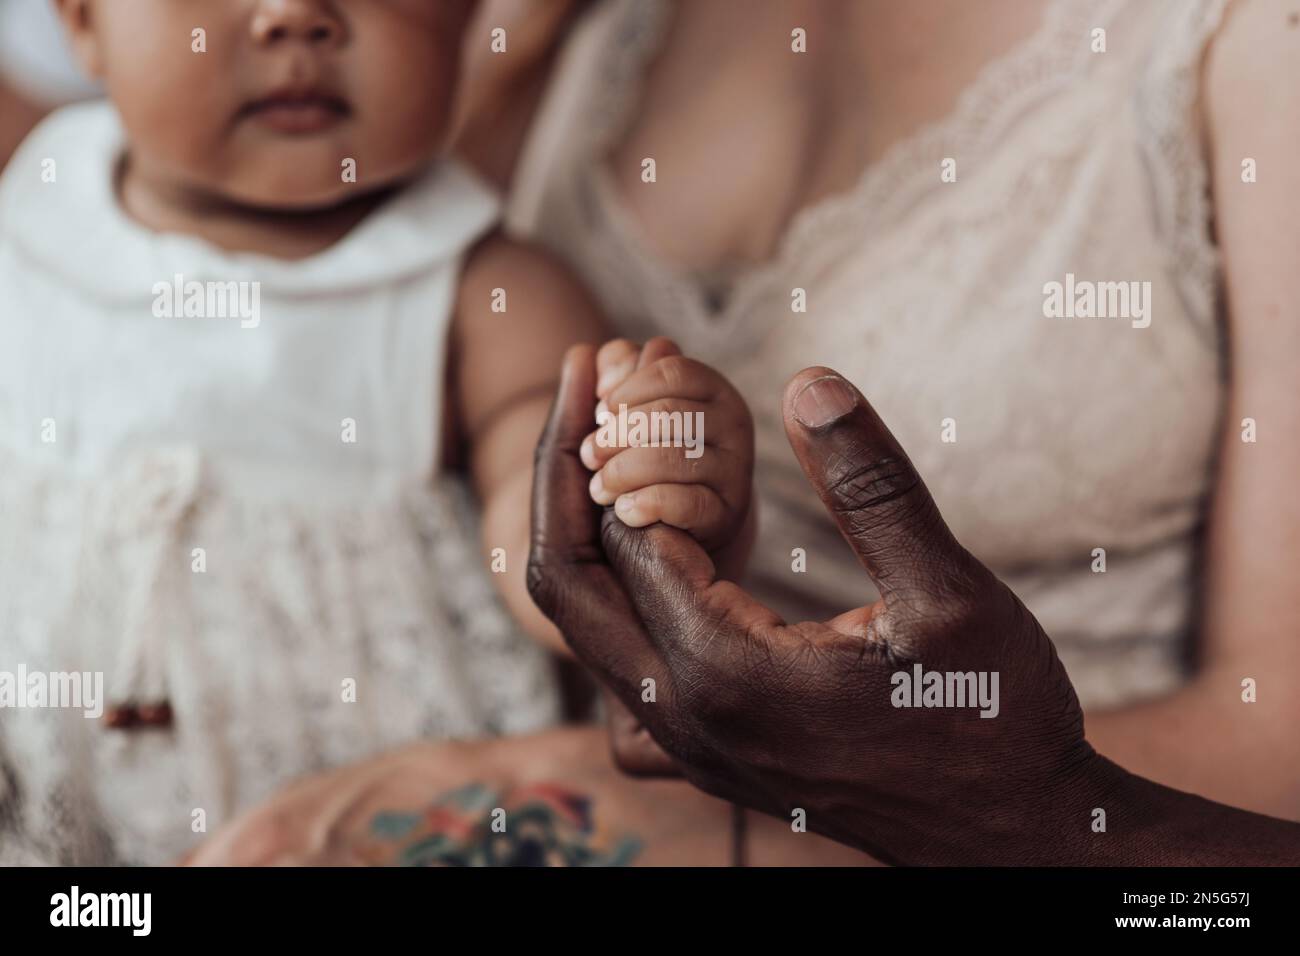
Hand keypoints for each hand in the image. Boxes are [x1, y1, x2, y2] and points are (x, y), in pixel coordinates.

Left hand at [532, 358, 1101, 864]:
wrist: (1009, 837)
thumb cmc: (994, 724)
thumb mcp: (949, 596)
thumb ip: (872, 487)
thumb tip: (807, 383)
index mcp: (726, 672)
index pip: (627, 536)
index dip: (623, 439)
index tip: (638, 360)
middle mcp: (684, 717)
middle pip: (568, 585)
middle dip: (564, 473)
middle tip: (585, 379)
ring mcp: (688, 746)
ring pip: (589, 629)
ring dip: (584, 532)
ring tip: (602, 445)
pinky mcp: (708, 753)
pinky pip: (624, 670)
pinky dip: (616, 596)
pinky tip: (653, 553)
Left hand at [580, 336, 753, 559]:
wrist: (660, 532)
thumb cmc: (632, 460)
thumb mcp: (612, 414)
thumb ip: (603, 378)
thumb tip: (584, 354)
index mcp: (708, 387)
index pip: (669, 369)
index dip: (625, 391)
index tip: (600, 414)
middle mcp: (731, 421)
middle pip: (668, 413)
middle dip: (615, 436)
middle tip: (591, 457)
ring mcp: (734, 468)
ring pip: (672, 457)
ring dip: (621, 474)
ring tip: (600, 489)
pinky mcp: (728, 513)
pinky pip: (685, 502)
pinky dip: (644, 505)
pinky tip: (625, 511)